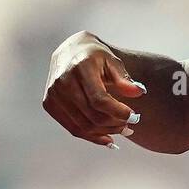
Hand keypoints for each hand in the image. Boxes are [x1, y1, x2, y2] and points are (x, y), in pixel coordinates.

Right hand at [43, 32, 146, 147]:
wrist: (70, 51)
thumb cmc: (96, 57)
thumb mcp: (113, 61)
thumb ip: (124, 79)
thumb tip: (139, 92)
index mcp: (80, 68)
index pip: (99, 99)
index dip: (118, 112)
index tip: (134, 117)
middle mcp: (63, 82)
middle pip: (92, 115)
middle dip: (115, 124)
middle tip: (131, 125)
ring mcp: (53, 94)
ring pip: (83, 126)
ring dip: (106, 132)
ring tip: (123, 130)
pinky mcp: (49, 104)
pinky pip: (73, 128)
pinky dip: (92, 136)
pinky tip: (108, 137)